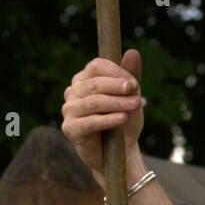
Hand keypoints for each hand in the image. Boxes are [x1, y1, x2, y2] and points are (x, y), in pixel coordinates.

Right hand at [61, 49, 143, 175]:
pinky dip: (108, 119)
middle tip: (135, 90)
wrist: (121, 152)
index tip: (133, 82)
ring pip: (93, 102)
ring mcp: (69, 111)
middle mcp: (73, 92)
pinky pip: (89, 121)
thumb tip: (133, 52)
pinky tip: (122, 118)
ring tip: (136, 105)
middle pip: (94, 84)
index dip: (115, 71)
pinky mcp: (70, 129)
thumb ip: (131, 76)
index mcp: (84, 80)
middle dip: (117, 86)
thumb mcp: (131, 97)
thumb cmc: (124, 121)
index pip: (95, 66)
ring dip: (117, 103)